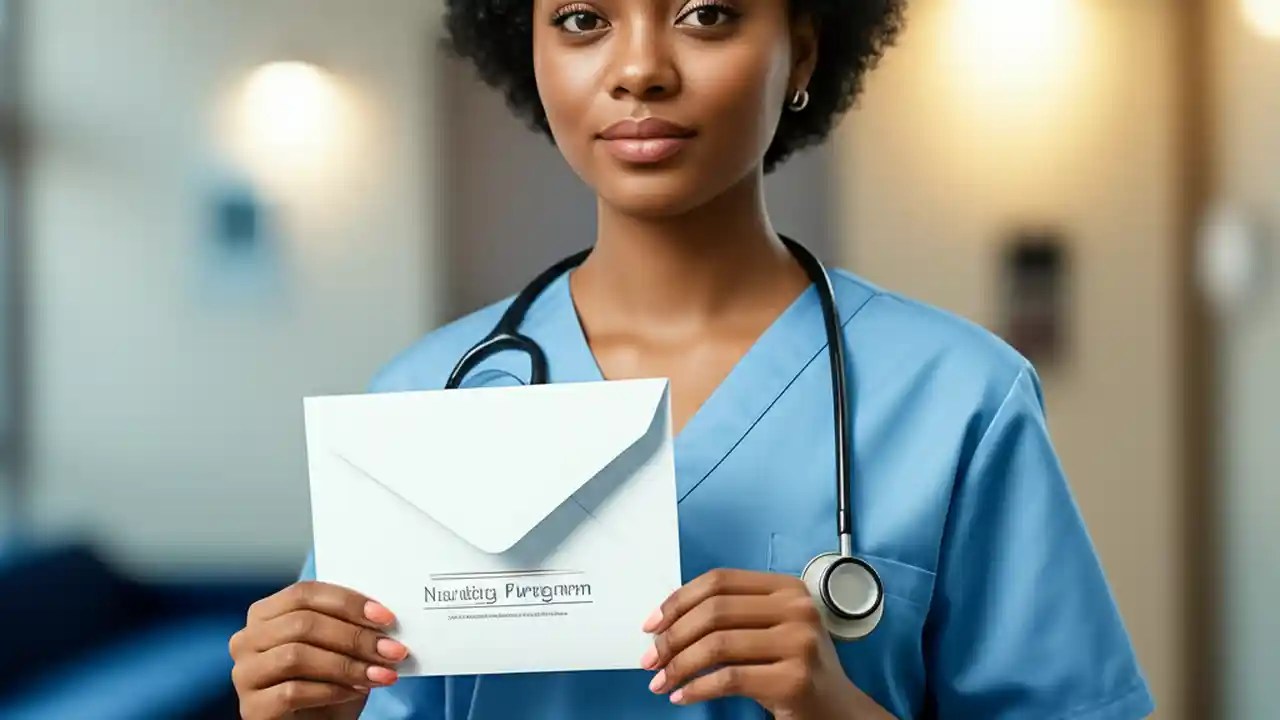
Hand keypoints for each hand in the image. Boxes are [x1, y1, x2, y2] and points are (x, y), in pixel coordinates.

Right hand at [229, 581, 410, 719]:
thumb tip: (383, 615)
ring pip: (296, 656)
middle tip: (392, 649)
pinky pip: (292, 692)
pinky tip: (357, 692)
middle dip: (354, 636)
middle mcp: (247, 639)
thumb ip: (350, 624)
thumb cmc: (328, 682)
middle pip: (302, 624)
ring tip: (381, 673)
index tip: (386, 618)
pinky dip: (332, 690)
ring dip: (348, 664)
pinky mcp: (252, 708)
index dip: (347, 602)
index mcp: (265, 613)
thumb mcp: (340, 647)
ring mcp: (245, 674)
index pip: (304, 593)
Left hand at [640, 568, 887, 719]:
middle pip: (714, 611)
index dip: (678, 600)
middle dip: (672, 637)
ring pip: (717, 645)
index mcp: (787, 587)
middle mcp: (797, 609)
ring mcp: (800, 643)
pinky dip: (696, 689)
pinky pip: (728, 679)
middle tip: (650, 659)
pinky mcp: (795, 679)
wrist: (840, 710)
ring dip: (678, 665)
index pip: (720, 580)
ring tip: (661, 681)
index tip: (651, 625)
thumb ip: (732, 614)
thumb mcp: (771, 627)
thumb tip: (665, 621)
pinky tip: (682, 695)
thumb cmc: (795, 667)